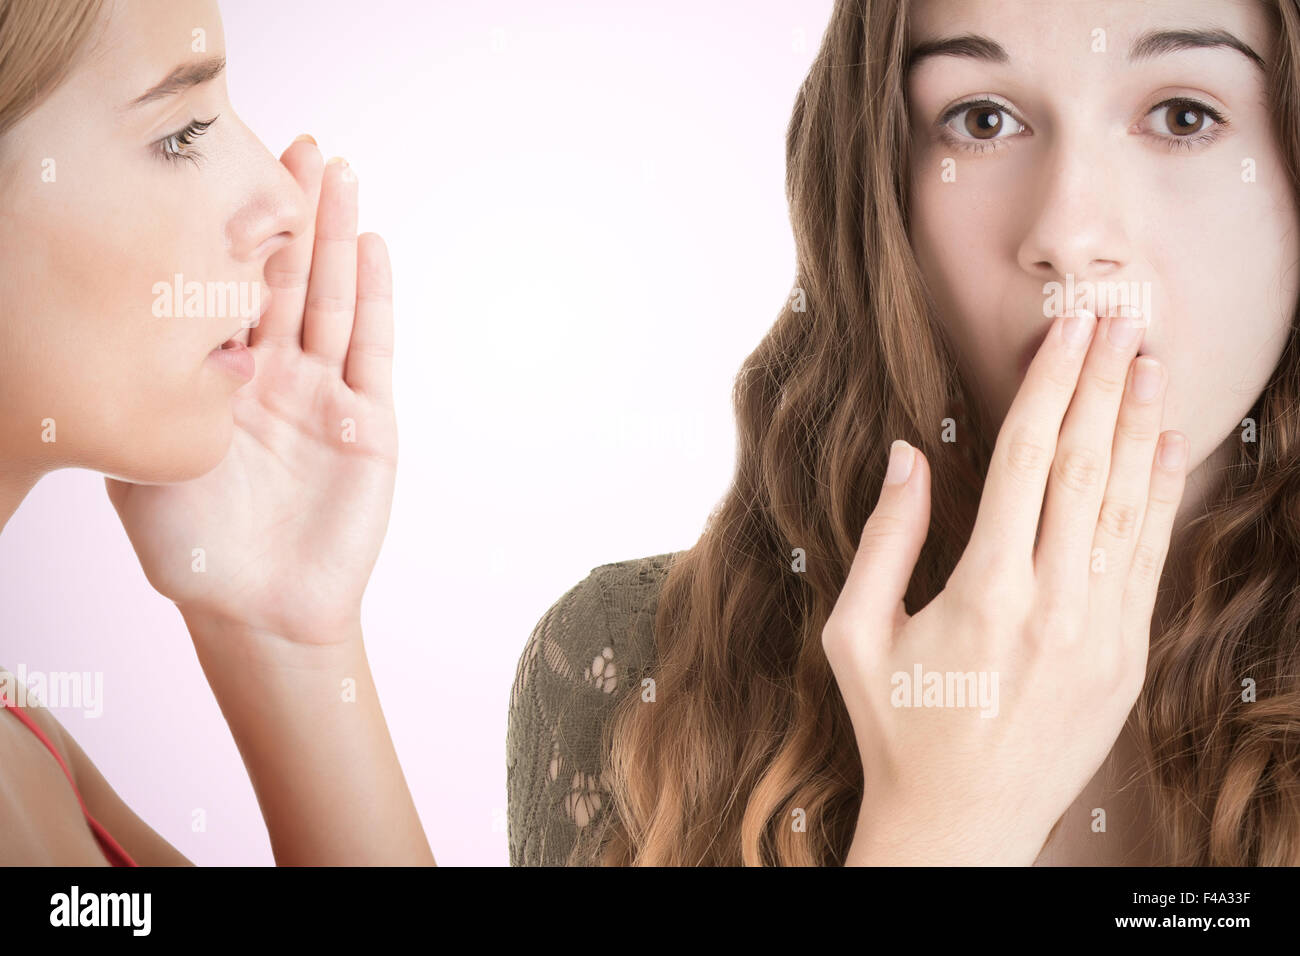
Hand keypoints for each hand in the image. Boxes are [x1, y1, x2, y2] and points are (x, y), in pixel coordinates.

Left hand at [107, 140, 396, 644]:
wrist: (259, 608)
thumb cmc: (194, 548)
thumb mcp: (145, 459)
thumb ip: (154, 392)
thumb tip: (144, 314)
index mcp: (220, 379)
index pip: (230, 288)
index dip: (235, 230)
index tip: (232, 170)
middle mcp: (275, 375)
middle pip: (288, 278)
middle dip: (294, 213)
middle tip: (299, 147)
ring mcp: (325, 394)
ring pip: (333, 299)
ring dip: (339, 237)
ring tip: (341, 174)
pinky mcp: (368, 420)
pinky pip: (373, 348)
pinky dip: (375, 297)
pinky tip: (374, 248)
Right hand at [824, 307, 1187, 863]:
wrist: (960, 825)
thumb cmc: (896, 728)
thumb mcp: (857, 634)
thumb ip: (885, 538)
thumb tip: (905, 453)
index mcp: (984, 591)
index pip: (1026, 458)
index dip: (1049, 385)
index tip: (1064, 330)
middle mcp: (1054, 605)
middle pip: (1087, 466)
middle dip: (1102, 383)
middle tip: (1118, 318)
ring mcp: (1101, 634)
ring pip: (1129, 506)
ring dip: (1141, 425)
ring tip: (1150, 361)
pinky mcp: (1125, 659)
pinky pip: (1149, 559)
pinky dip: (1161, 497)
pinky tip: (1166, 448)